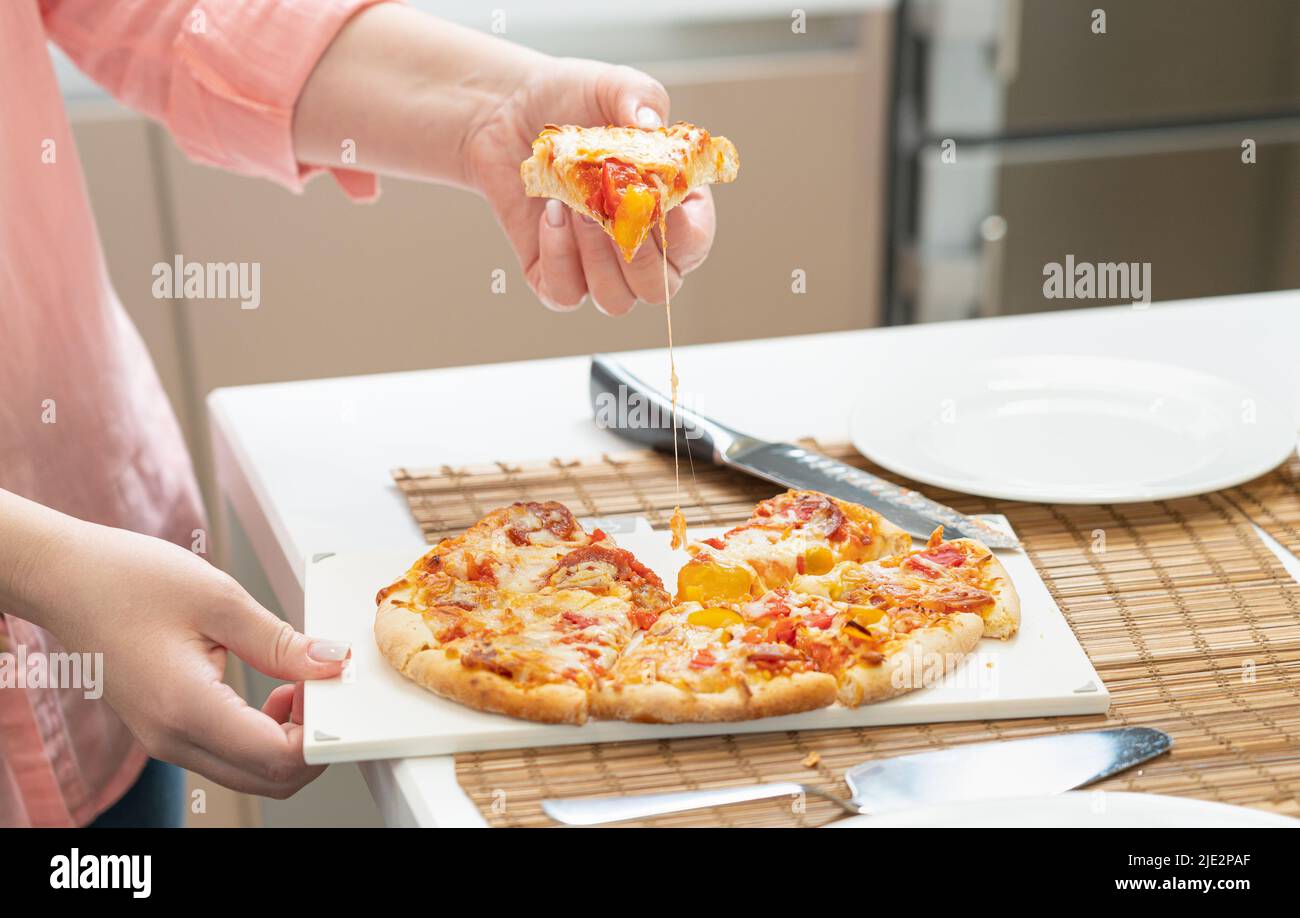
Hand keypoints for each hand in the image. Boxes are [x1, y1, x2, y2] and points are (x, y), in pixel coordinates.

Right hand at [22, 521, 348, 798]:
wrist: (66, 580)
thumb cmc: (127, 580)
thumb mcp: (220, 599)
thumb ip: (281, 642)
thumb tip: (332, 663)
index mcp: (187, 709)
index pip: (278, 757)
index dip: (321, 733)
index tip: (335, 691)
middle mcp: (174, 739)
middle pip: (270, 779)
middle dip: (312, 743)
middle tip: (324, 687)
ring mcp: (167, 740)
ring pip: (251, 772)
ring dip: (289, 740)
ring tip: (298, 681)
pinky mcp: (167, 731)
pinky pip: (229, 754)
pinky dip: (263, 734)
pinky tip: (274, 688)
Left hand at [465, 57, 717, 314]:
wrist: (508, 111)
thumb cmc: (572, 102)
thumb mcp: (613, 87)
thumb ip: (641, 99)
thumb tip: (649, 122)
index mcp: (673, 208)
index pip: (694, 245)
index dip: (684, 234)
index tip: (658, 200)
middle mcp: (641, 248)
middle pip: (659, 288)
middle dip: (635, 253)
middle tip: (610, 205)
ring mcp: (598, 269)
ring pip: (615, 301)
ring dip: (596, 257)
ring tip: (575, 205)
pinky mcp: (555, 277)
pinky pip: (565, 295)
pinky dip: (558, 258)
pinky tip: (550, 215)